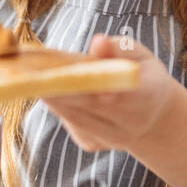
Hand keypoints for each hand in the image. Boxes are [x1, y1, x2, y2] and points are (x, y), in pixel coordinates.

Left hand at [41, 34, 177, 152]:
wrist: (154, 119)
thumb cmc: (143, 77)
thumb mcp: (140, 56)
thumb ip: (119, 49)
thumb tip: (98, 42)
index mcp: (148, 97)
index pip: (120, 93)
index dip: (93, 83)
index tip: (67, 72)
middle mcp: (131, 124)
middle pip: (88, 105)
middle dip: (59, 87)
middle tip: (32, 68)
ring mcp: (110, 138)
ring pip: (73, 115)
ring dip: (51, 95)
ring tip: (32, 74)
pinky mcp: (91, 144)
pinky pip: (69, 122)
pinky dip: (57, 104)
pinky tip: (48, 88)